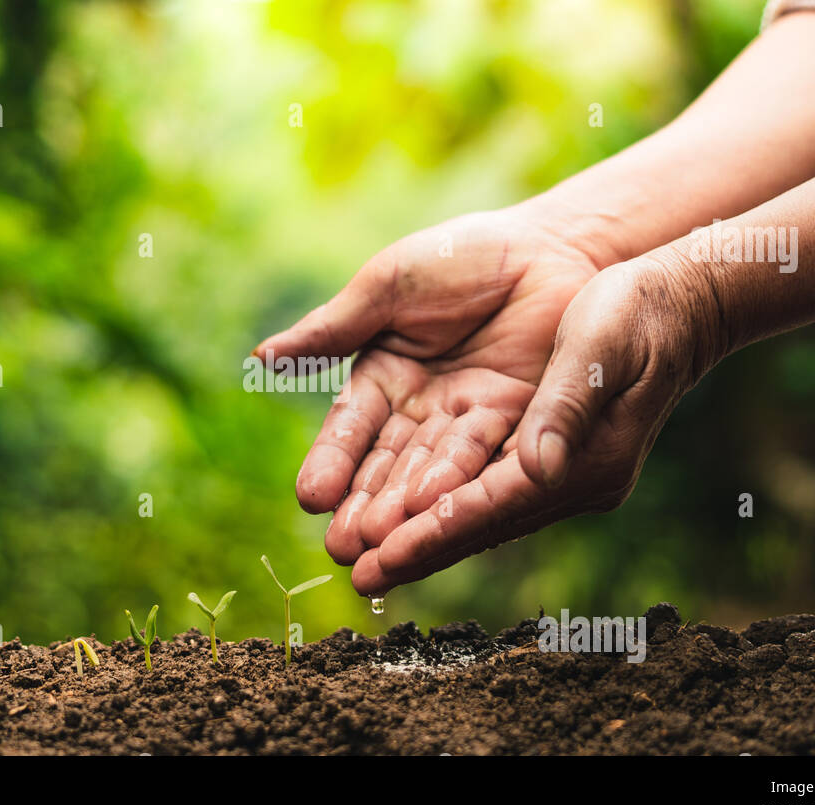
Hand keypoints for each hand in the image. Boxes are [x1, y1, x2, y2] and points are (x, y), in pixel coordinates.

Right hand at [253, 202, 618, 567]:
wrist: (552, 246)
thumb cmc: (463, 255)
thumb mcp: (388, 286)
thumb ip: (333, 328)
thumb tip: (262, 357)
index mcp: (383, 378)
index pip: (350, 430)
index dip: (331, 463)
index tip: (310, 498)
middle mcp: (420, 412)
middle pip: (386, 466)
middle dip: (364, 508)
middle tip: (342, 549)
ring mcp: (467, 422)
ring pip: (431, 472)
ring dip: (407, 512)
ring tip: (383, 547)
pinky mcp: (517, 425)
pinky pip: (485, 457)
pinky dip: (459, 484)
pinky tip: (436, 514)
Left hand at [349, 250, 723, 594]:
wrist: (679, 305)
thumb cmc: (639, 313)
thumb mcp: (600, 346)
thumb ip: (565, 407)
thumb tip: (537, 468)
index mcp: (587, 460)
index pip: (494, 506)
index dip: (435, 534)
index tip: (383, 559)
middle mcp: (574, 481)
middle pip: (482, 524)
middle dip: (418, 551)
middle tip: (361, 580)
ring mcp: (565, 475)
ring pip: (480, 514)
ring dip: (424, 536)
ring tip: (368, 560)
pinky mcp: (553, 460)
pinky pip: (488, 491)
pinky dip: (446, 509)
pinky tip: (407, 519)